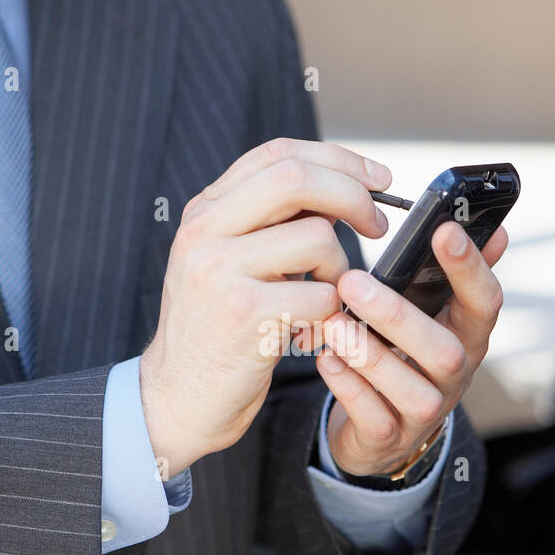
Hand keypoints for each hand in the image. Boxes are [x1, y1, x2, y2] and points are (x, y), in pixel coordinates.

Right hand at [140, 138, 392, 476]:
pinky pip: (321, 294)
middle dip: (353, 196)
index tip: (377, 180)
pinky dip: (331, 314)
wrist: (177, 398)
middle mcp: (204, 233)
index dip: (338, 160)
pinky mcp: (245, 315)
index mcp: (204, 212)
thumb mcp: (227, 263)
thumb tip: (342, 191)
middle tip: (377, 225)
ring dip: (341, 270)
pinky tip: (310, 332)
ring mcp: (220, 272)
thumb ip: (269, 223)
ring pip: (317, 238)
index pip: (278, 156)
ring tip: (323, 300)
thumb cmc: (217, 331)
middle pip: (296, 179)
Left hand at [318, 220, 507, 476]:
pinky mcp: (389, 438)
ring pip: (413, 390)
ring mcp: (425, 412)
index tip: (443, 229)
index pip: (484, 301)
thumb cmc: (404, 353)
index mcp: (468, 335)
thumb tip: (494, 227)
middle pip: (446, 351)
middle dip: (399, 315)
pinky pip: (374, 417)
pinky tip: (326, 360)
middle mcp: (455, 375)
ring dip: (371, 355)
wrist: (380, 428)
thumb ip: (453, 274)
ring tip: (334, 323)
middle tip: (352, 281)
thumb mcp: (431, 313)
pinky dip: (349, 388)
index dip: (469, 268)